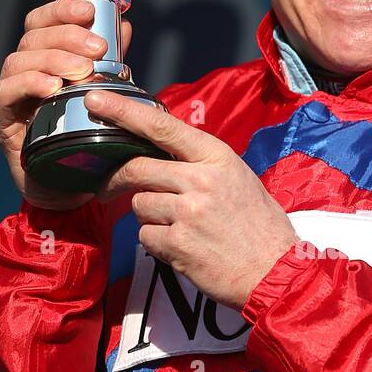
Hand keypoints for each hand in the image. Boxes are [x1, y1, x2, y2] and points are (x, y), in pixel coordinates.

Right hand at [0, 0, 132, 210]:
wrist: (70, 189)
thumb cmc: (85, 140)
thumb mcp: (102, 96)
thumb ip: (109, 61)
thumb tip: (124, 26)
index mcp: (43, 61)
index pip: (43, 23)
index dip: (62, 10)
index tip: (89, 10)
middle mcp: (23, 73)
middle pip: (32, 38)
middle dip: (66, 36)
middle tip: (97, 49)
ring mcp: (10, 96)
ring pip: (18, 61)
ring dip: (52, 60)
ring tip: (81, 71)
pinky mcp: (3, 121)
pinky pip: (5, 93)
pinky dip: (28, 84)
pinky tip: (51, 88)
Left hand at [86, 90, 296, 310]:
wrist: (275, 271)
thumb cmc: (258, 226)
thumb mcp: (236, 178)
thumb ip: (198, 164)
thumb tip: (155, 155)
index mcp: (217, 157)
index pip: (162, 126)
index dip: (123, 111)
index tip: (95, 100)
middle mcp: (201, 180)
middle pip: (137, 168)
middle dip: (118, 179)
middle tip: (108, 187)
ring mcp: (188, 212)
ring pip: (139, 204)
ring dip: (150, 217)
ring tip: (180, 228)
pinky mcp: (178, 243)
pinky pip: (145, 236)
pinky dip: (156, 243)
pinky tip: (182, 248)